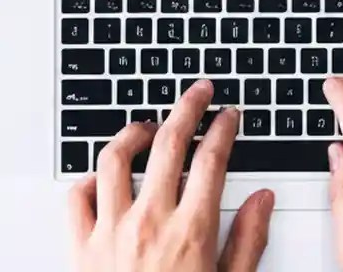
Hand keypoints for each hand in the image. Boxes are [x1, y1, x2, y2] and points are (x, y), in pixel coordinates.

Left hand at [67, 79, 274, 271]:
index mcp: (191, 232)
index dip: (223, 128)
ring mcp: (110, 233)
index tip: (228, 116)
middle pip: (166, 143)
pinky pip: (77, 199)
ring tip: (146, 124)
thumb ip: (249, 240)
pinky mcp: (80, 249)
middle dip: (186, 108)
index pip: (211, 160)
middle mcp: (148, 223)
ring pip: (114, 159)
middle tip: (198, 93)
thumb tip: (264, 200)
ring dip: (132, 133)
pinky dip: (88, 180)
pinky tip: (102, 177)